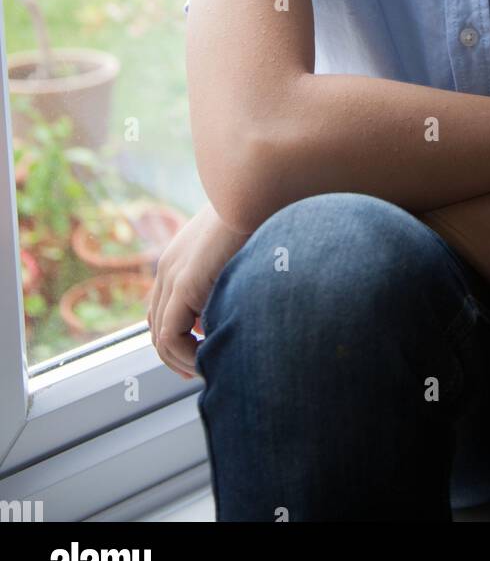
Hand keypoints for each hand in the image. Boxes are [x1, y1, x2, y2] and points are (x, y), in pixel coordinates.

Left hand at [147, 201, 250, 379]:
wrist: (258, 190)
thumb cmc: (262, 214)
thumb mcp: (245, 248)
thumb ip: (236, 270)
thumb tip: (252, 291)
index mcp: (182, 257)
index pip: (166, 307)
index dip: (181, 334)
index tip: (206, 351)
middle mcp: (169, 267)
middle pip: (157, 324)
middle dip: (177, 352)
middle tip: (201, 369)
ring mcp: (172, 275)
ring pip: (160, 336)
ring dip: (181, 359)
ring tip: (206, 370)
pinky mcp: (184, 285)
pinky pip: (170, 337)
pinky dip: (185, 355)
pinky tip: (209, 359)